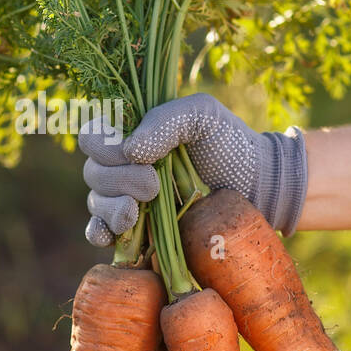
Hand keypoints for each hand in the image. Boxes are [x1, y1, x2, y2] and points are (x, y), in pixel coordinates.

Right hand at [79, 92, 307, 245]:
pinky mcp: (138, 230)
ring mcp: (128, 199)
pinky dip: (100, 233)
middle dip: (119, 180)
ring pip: (96, 202)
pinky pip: (101, 232)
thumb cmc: (229, 143)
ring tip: (139, 210)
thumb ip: (165, 120)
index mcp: (131, 133)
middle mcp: (123, 165)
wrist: (258, 186)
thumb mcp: (202, 115)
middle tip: (154, 184)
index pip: (92, 137)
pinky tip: (111, 235)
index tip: (132, 153)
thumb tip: (130, 150)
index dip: (103, 146)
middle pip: (93, 172)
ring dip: (112, 207)